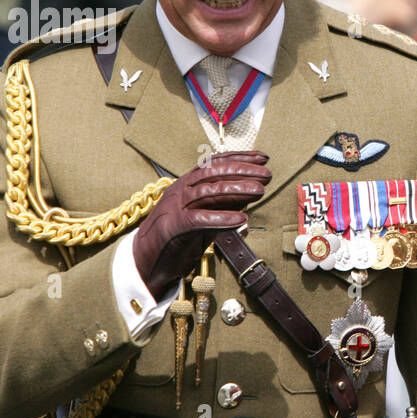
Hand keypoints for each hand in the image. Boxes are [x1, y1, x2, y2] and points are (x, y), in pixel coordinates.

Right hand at [133, 151, 270, 297]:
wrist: (149, 260)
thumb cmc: (181, 237)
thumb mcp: (208, 214)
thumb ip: (226, 202)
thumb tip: (252, 190)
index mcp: (188, 183)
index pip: (215, 162)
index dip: (240, 158)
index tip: (263, 157)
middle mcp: (180, 189)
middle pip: (212, 173)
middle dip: (242, 170)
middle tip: (267, 174)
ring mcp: (174, 206)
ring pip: (207, 191)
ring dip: (236, 189)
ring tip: (260, 191)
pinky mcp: (172, 226)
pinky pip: (198, 219)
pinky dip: (221, 218)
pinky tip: (241, 219)